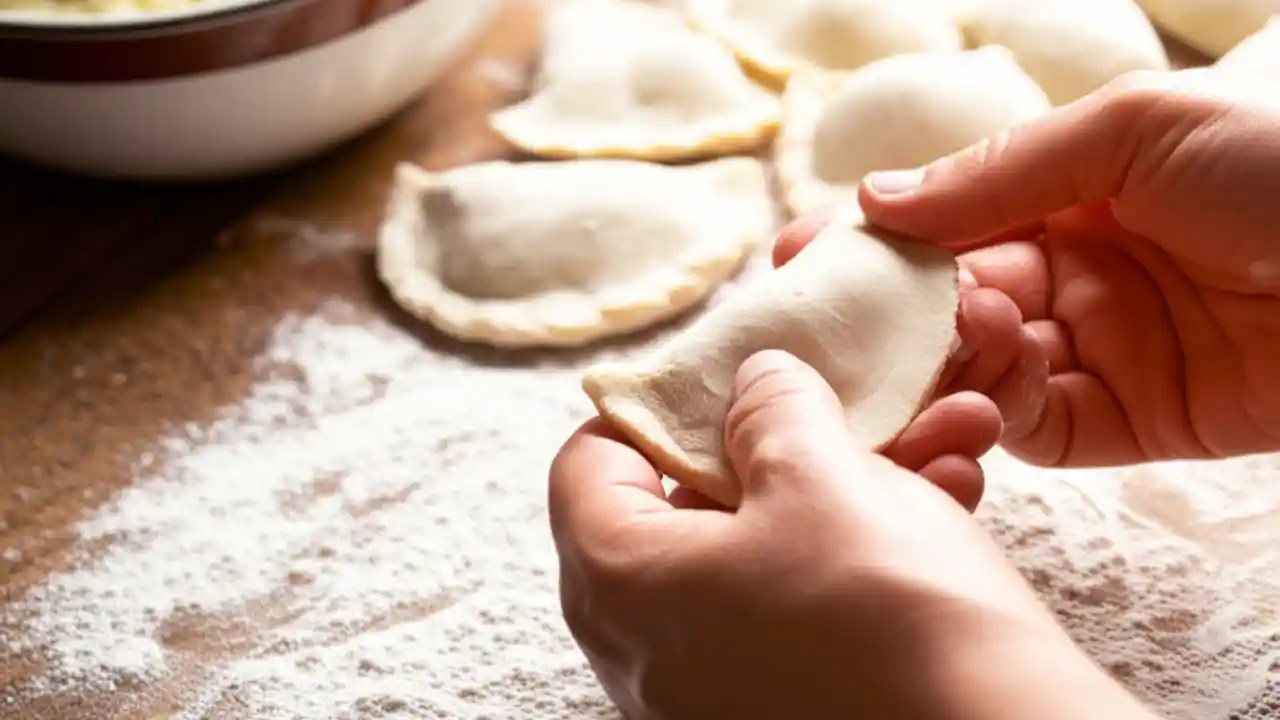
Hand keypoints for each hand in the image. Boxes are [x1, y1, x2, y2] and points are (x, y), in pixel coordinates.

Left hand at [551, 350, 1155, 718]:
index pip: (588, 464)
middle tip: (842, 403)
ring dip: (850, 483)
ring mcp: (714, 688)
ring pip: (768, 549)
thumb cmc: (888, 614)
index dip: (655, 403)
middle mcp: (649, 648)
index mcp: (621, 582)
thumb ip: (770, 409)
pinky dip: (863, 549)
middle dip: (784, 439)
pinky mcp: (786, 705)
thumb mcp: (820, 477)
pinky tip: (948, 497)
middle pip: (688, 505)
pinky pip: (806, 605)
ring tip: (937, 439)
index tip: (724, 374)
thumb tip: (753, 380)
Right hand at [783, 68, 1279, 467]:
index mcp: (1070, 194)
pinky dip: (1000, 404)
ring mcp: (1095, 351)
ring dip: (950, 354)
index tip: (802, 258)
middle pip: (943, 305)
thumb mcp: (1136, 129)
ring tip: (971, 321)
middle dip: (892, 312)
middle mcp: (1070, 274)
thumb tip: (877, 200)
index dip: (870, 241)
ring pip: (975, 369)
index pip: (942, 224)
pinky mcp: (1127, 424)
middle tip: (842, 319)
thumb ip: (1001, 172)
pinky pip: (1032, 426)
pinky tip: (1005, 366)